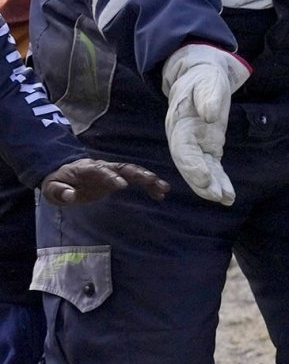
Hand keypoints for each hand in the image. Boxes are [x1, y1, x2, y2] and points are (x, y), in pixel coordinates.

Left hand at [41, 159, 170, 206]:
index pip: (100, 170)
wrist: (64, 175)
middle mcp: (103, 167)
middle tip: (152, 181)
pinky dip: (148, 185)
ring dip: (149, 178)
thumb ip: (59, 191)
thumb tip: (70, 196)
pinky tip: (159, 194)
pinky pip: (136, 180)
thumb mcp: (50, 188)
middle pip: (123, 167)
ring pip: (133, 172)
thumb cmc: (57, 183)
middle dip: (138, 173)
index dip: (111, 176)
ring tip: (164, 188)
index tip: (122, 186)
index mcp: (86, 168)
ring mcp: (112, 172)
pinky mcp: (118, 178)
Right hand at [161, 44, 250, 205]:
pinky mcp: (207, 147)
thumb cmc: (203, 78)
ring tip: (225, 199)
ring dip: (211, 187)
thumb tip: (210, 115)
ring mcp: (195, 144)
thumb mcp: (208, 82)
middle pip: (189, 165)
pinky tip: (227, 196)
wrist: (199, 76)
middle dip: (201, 182)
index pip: (184, 149)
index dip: (192, 166)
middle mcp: (183, 138)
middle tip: (216, 195)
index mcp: (179, 124)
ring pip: (200, 170)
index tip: (204, 179)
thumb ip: (209, 97)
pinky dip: (218, 181)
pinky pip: (211, 168)